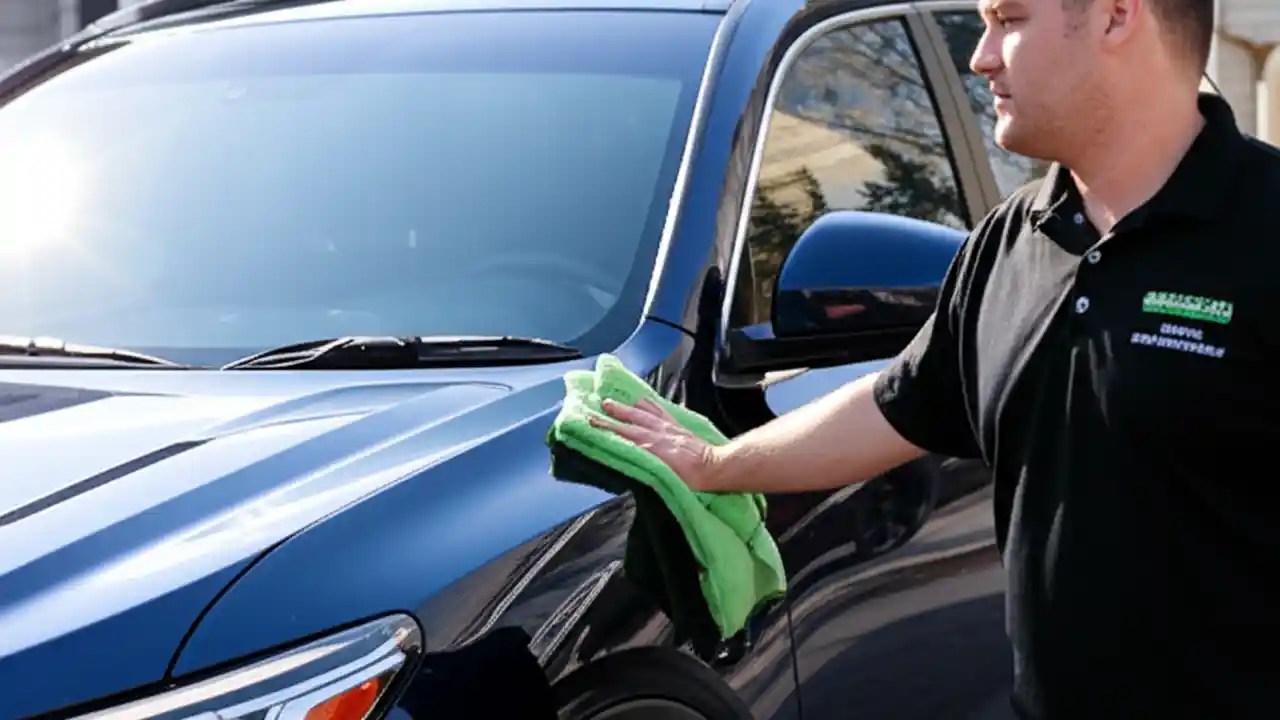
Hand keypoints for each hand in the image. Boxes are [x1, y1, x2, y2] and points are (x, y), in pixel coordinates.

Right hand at [589, 397, 721, 491]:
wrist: (714, 468)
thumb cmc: (691, 479)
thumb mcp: (664, 477)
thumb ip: (645, 466)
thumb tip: (629, 457)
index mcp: (653, 446)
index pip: (625, 434)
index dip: (607, 428)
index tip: (591, 421)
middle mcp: (658, 433)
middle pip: (632, 420)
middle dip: (614, 412)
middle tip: (598, 405)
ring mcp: (668, 428)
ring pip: (643, 413)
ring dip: (627, 407)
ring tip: (612, 401)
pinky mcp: (678, 426)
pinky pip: (660, 411)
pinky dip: (650, 405)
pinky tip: (643, 400)